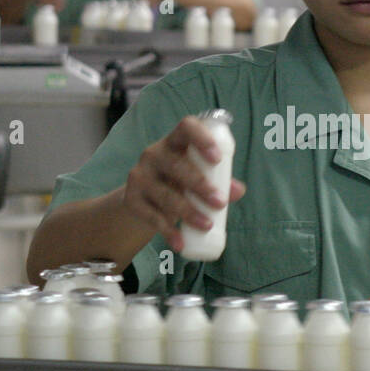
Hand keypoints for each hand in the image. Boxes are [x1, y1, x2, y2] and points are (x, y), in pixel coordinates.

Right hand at [123, 116, 245, 252]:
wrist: (143, 201)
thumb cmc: (179, 182)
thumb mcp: (199, 177)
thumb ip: (220, 180)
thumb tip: (238, 190)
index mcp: (175, 142)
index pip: (185, 127)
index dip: (201, 139)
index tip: (217, 159)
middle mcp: (154, 154)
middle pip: (176, 165)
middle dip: (200, 185)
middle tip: (219, 202)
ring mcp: (140, 176)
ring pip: (164, 194)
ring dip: (187, 211)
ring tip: (206, 225)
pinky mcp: (132, 199)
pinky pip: (151, 216)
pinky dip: (168, 231)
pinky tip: (180, 243)